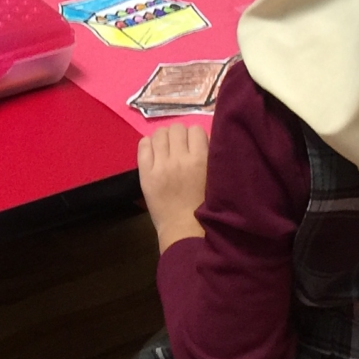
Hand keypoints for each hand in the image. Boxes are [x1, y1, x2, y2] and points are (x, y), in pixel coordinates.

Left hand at [138, 125, 208, 251]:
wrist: (184, 231)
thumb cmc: (205, 207)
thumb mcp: (215, 179)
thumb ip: (210, 157)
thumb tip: (202, 139)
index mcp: (201, 160)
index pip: (195, 129)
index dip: (195, 136)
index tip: (195, 146)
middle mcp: (179, 159)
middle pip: (177, 128)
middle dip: (179, 136)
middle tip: (180, 148)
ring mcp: (160, 165)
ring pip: (159, 133)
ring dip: (164, 138)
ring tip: (167, 150)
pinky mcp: (145, 173)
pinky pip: (143, 145)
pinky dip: (148, 144)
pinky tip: (154, 153)